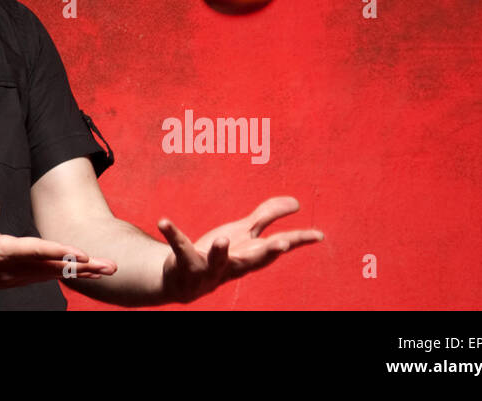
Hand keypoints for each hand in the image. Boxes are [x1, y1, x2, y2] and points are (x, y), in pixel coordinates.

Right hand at [0, 194, 116, 292]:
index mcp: (2, 252)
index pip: (37, 251)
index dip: (60, 252)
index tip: (83, 254)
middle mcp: (13, 268)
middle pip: (54, 268)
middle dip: (84, 268)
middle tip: (112, 267)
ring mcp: (15, 277)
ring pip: (53, 275)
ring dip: (79, 274)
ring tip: (104, 272)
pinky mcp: (14, 279)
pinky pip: (44, 278)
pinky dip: (63, 276)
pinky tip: (76, 274)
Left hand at [157, 196, 323, 303]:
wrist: (184, 280)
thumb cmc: (220, 254)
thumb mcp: (245, 233)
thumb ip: (268, 216)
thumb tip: (296, 203)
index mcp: (251, 255)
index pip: (279, 247)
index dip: (299, 241)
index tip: (318, 235)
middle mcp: (235, 264)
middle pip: (253, 260)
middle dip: (267, 253)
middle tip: (281, 245)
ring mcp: (210, 267)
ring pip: (218, 261)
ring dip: (221, 251)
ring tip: (222, 238)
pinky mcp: (186, 263)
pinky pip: (180, 247)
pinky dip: (173, 233)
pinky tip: (163, 220)